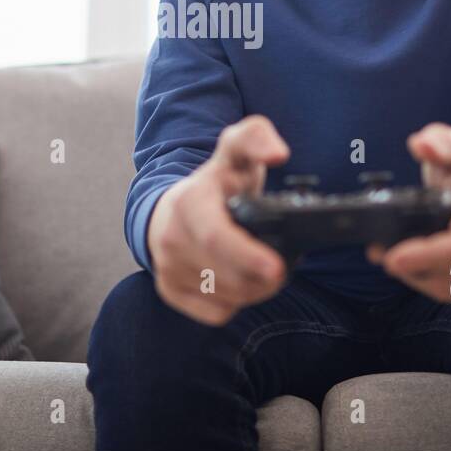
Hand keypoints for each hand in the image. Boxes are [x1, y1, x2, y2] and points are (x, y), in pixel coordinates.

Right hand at [146, 115, 290, 324]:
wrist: (170, 208)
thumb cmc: (215, 182)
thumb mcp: (235, 151)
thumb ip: (256, 138)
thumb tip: (277, 153)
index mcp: (189, 203)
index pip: (215, 237)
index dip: (247, 256)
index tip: (277, 267)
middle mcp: (171, 238)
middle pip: (226, 276)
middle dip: (263, 280)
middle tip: (283, 268)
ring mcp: (167, 268)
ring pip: (224, 298)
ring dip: (253, 291)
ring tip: (261, 270)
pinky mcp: (168, 291)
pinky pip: (215, 313)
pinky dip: (235, 303)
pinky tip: (238, 281)